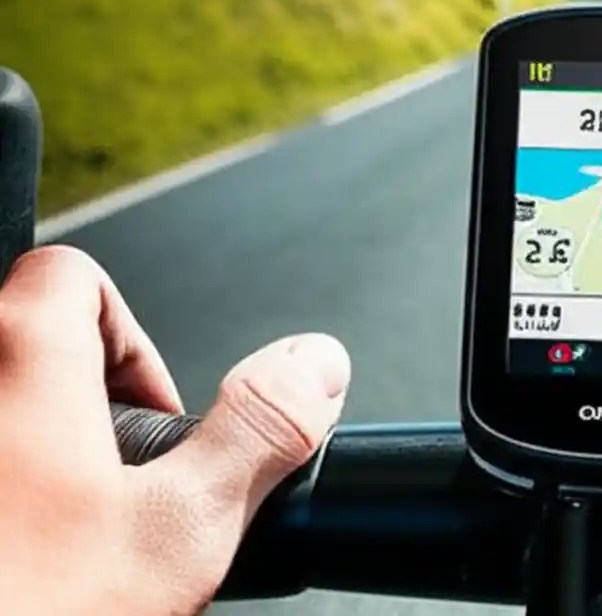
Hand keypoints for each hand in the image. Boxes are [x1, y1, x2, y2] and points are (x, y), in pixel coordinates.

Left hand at [0, 246, 349, 614]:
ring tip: (67, 536)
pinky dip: (17, 490)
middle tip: (114, 494)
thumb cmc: (36, 613)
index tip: (150, 424)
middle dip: (91, 408)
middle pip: (33, 346)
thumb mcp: (183, 527)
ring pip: (7, 413)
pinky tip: (30, 559)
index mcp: (15, 363)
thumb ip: (260, 428)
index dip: (133, 340)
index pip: (73, 276)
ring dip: (47, 454)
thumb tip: (315, 363)